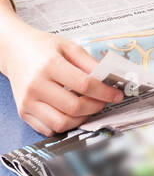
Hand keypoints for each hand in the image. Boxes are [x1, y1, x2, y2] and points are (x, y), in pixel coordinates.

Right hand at [5, 20, 123, 136]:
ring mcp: (28, 101)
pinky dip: (64, 125)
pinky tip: (70, 113)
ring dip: (81, 119)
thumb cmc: (42, 48)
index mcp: (50, 65)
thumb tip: (110, 80)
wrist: (14, 50)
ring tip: (87, 108)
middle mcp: (36, 85)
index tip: (116, 94)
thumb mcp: (69, 47)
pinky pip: (48, 129)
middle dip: (95, 107)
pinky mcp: (23, 112)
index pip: (84, 85)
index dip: (105, 92)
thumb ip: (90, 63)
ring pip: (61, 123)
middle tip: (103, 101)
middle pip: (74, 108)